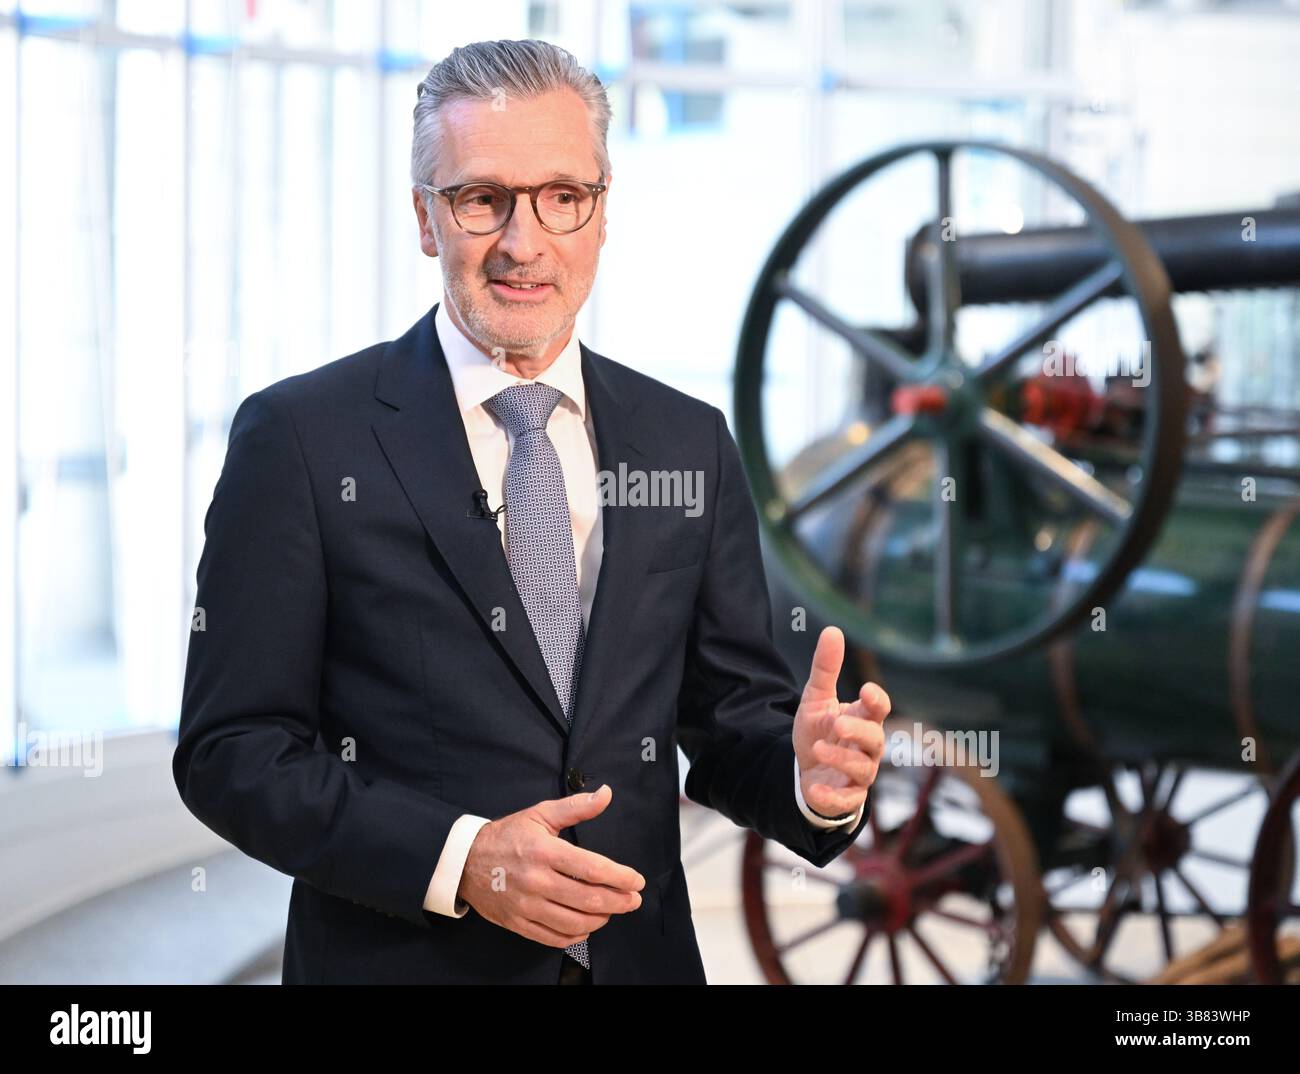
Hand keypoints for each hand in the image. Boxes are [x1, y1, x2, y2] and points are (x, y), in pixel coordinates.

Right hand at [457, 784, 645, 948]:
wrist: (464, 861)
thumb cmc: (506, 835)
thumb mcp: (539, 814)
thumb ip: (576, 807)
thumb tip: (606, 794)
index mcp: (545, 851)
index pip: (592, 869)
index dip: (620, 877)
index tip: (636, 880)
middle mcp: (536, 881)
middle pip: (588, 899)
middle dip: (619, 901)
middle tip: (633, 900)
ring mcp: (526, 905)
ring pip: (574, 922)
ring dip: (601, 919)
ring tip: (612, 911)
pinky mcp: (518, 923)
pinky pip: (554, 937)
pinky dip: (577, 935)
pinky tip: (587, 926)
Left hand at [793, 625, 888, 818]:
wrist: (806, 770)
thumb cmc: (820, 731)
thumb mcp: (816, 699)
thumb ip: (825, 669)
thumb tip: (832, 630)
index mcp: (863, 720)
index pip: (879, 709)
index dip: (877, 701)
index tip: (867, 691)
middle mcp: (867, 748)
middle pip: (875, 739)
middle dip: (859, 732)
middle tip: (839, 723)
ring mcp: (859, 774)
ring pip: (863, 769)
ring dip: (842, 759)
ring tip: (820, 748)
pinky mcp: (847, 798)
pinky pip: (845, 800)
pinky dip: (831, 796)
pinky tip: (815, 786)